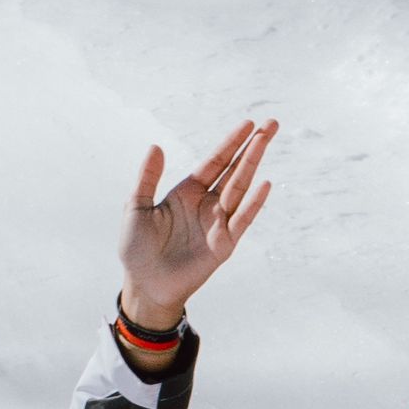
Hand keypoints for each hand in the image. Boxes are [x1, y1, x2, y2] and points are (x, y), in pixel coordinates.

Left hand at [118, 119, 277, 340]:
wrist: (145, 285)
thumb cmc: (136, 248)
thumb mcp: (136, 207)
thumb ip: (147, 177)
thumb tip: (156, 146)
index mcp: (187, 192)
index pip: (214, 162)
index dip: (231, 143)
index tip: (248, 124)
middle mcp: (207, 204)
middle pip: (234, 169)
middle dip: (253, 146)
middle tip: (272, 124)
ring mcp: (218, 222)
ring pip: (240, 187)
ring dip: (254, 164)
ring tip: (267, 141)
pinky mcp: (225, 244)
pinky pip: (242, 219)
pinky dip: (254, 202)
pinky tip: (265, 184)